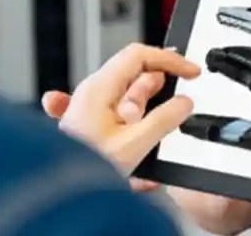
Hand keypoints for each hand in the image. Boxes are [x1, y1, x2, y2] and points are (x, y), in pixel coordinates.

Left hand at [41, 44, 199, 177]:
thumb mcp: (135, 143)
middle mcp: (91, 91)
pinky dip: (132, 117)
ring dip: (141, 113)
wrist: (60, 194)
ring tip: (133, 139)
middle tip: (150, 121)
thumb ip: (164, 119)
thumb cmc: (86, 169)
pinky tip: (134, 127)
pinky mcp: (91, 121)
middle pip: (136, 75)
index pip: (139, 55)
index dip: (169, 60)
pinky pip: (119, 109)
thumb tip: (184, 103)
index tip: (190, 72)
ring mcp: (90, 105)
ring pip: (129, 94)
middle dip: (151, 95)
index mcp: (99, 88)